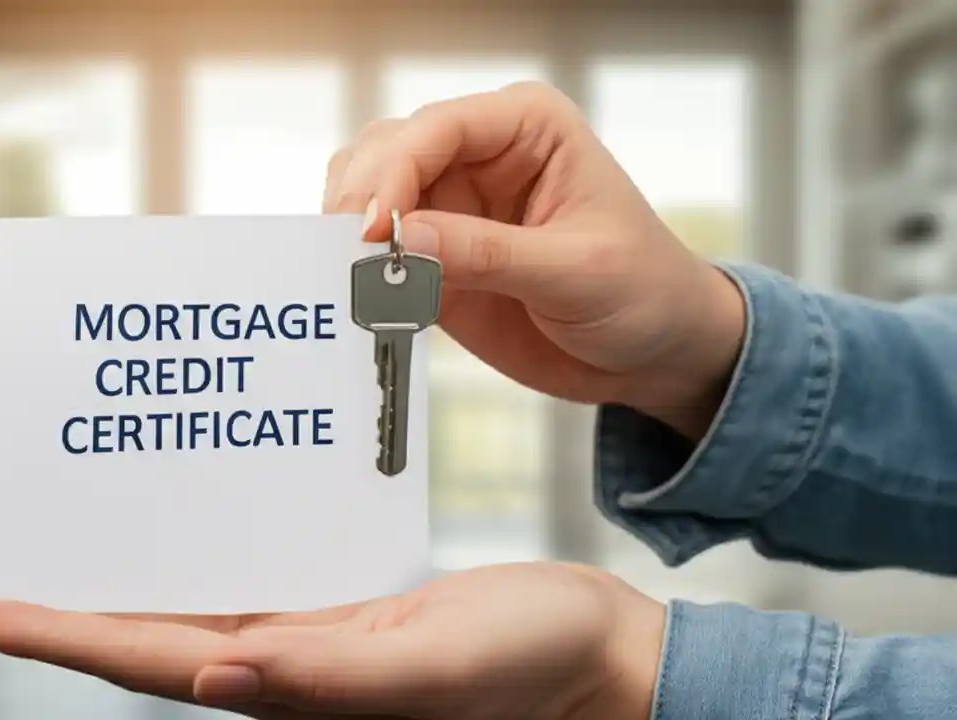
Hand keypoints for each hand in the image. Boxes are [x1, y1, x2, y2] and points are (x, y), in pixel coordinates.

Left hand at [0, 563, 663, 719]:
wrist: (587, 655)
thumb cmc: (527, 666)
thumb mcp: (428, 668)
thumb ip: (321, 679)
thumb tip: (214, 678)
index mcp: (285, 683)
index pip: (137, 657)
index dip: (46, 631)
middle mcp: (275, 662)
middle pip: (132, 634)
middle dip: (43, 610)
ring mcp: (302, 635)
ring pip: (175, 606)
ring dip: (103, 584)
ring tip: (48, 547)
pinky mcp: (334, 606)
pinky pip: (239, 578)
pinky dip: (187, 555)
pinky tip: (170, 524)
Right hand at [328, 83, 744, 437]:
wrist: (653, 354)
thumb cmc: (643, 292)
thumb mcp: (575, 271)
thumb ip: (487, 254)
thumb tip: (403, 240)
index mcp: (527, 128)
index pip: (440, 128)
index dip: (395, 172)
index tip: (373, 229)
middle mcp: (481, 154)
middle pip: (388, 150)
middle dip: (362, 198)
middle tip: (353, 255)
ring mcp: (452, 205)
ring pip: (368, 193)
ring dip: (350, 230)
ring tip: (353, 274)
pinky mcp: (435, 257)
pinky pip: (377, 253)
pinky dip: (358, 271)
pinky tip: (362, 295)